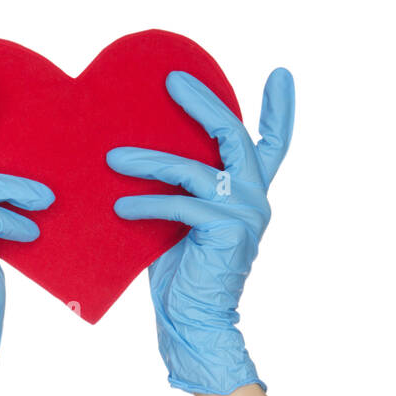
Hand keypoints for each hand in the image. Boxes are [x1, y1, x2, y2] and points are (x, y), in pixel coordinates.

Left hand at [106, 68, 293, 395]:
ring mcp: (244, 215)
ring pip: (194, 170)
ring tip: (114, 158)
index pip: (275, 146)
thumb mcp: (186, 220)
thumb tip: (142, 152)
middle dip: (202, 103)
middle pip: (233, 136)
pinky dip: (146, 204)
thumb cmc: (182, 275)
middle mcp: (255, 200)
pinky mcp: (225, 231)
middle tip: (173, 80)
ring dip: (150, 161)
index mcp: (251, 195)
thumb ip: (185, 188)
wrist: (192, 321)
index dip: (280, 111)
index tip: (281, 74)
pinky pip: (180, 206)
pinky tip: (121, 205)